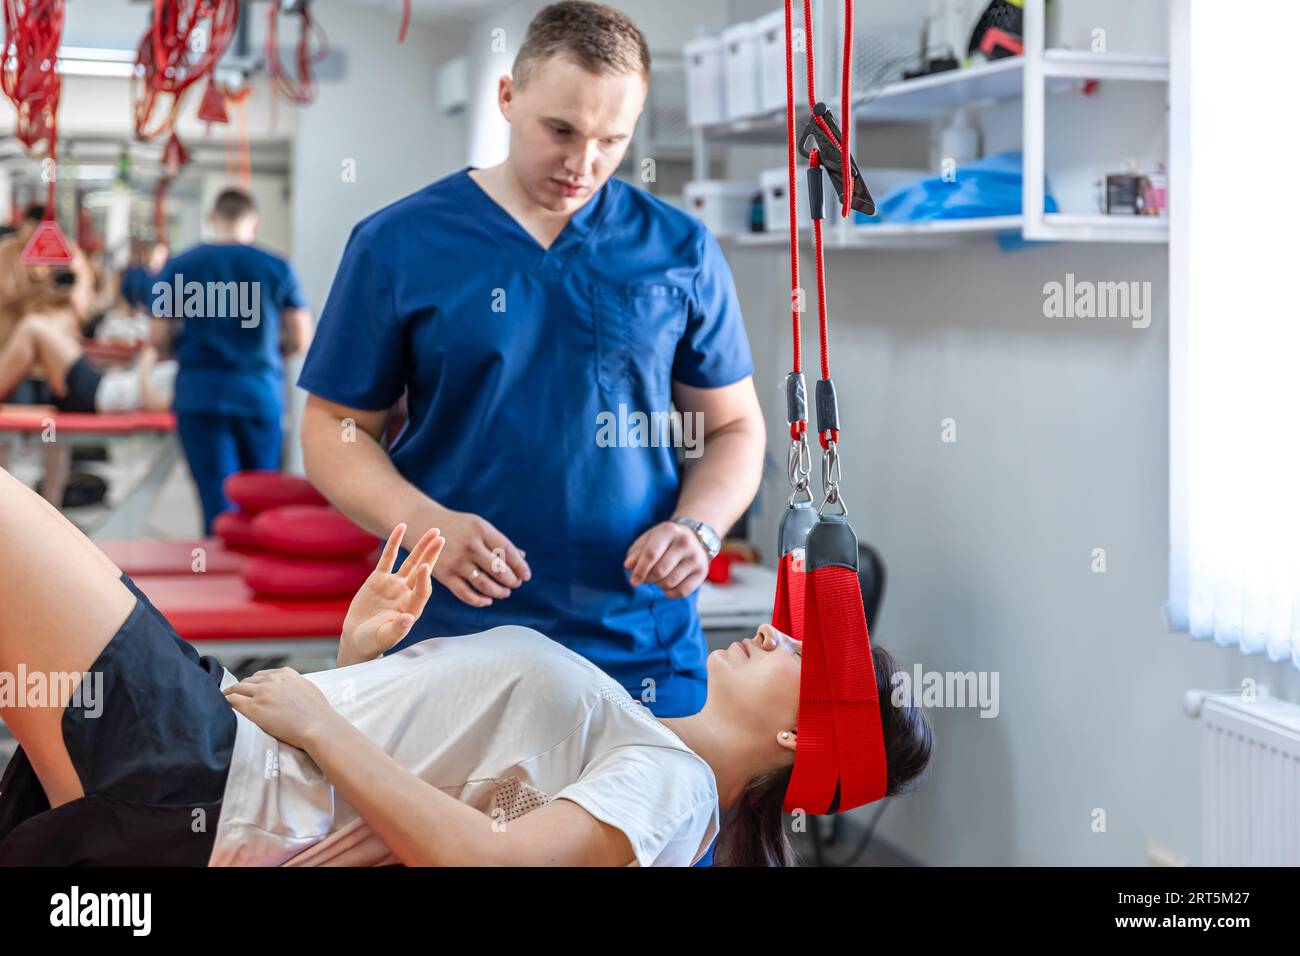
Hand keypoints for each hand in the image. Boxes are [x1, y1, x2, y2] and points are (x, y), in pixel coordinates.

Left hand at [223, 668, 337, 751]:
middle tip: (233, 698)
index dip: (253, 684)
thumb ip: (294, 685)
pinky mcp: (253, 708)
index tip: (249, 691)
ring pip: (236, 689)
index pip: (261, 675)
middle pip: (247, 681)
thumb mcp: (308, 689)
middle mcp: (272, 680)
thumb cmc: (318, 713)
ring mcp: (261, 693)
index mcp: (286, 673)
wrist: (319, 726)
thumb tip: (288, 691)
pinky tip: (223, 709)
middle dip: (241, 689)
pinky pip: (232, 701)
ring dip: (230, 695)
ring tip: (225, 702)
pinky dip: (226, 703)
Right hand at [339, 523, 442, 666]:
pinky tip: (401, 527)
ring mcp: (395, 584)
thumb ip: (397, 629)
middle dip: (432, 555)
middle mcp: (407, 593)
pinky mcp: (379, 578)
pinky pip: (388, 557)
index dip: (424, 578)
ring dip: (421, 547)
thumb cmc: (373, 643)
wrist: (357, 639)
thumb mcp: (384, 638)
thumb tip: (409, 619)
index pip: (422, 590)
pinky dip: (394, 542)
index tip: (425, 566)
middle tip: (441, 538)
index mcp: (412, 608)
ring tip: (434, 531)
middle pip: (422, 571)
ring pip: (411, 561)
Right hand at [431, 508, 530, 607]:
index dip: (520, 567)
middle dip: (511, 581)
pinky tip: (488, 600)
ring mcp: (457, 561)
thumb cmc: (459, 526)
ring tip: (505, 592)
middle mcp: (470, 545)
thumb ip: (500, 542)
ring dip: (499, 592)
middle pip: (499, 570)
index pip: (508, 552)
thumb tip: (522, 557)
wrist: (424, 524)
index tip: (526, 576)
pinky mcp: (445, 575)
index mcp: (481, 530)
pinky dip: (480, 601)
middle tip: (515, 584)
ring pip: (485, 585)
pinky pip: (466, 595)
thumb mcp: (479, 526)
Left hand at [624, 520, 709, 598]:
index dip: (639, 570)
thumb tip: (628, 566)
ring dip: (658, 585)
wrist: (694, 537)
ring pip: (669, 583)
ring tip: (657, 579)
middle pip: (660, 571)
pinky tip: (667, 586)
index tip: (633, 581)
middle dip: (648, 579)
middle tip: (645, 578)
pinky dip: (670, 593)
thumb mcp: (648, 540)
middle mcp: (685, 542)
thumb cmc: (664, 540)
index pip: (651, 555)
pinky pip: (682, 592)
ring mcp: (696, 558)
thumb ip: (636, 553)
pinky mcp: (702, 572)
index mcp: (669, 530)